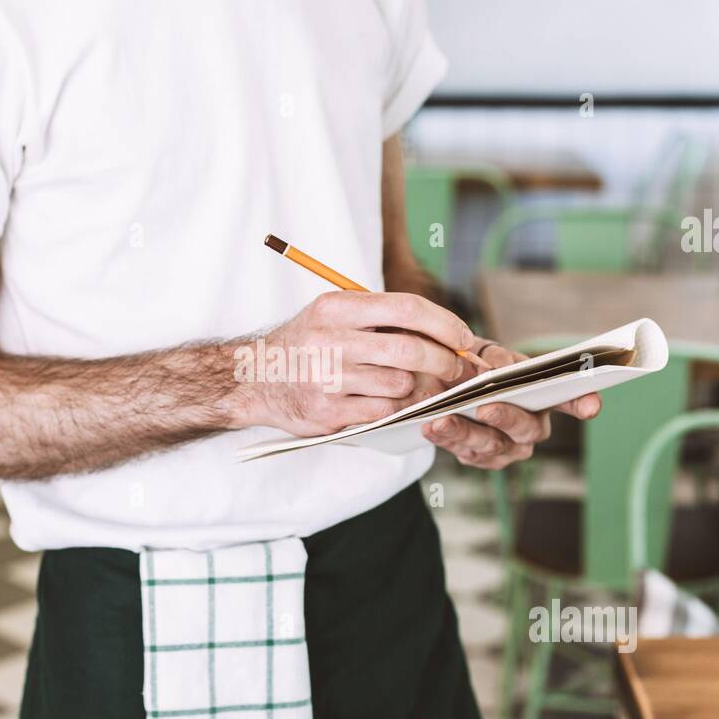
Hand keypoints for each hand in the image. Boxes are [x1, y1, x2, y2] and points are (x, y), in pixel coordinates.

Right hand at [233, 290, 475, 436]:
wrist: (254, 378)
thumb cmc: (306, 344)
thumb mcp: (333, 315)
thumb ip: (380, 317)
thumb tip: (444, 332)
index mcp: (337, 307)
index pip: (407, 308)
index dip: (445, 324)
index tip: (464, 339)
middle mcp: (331, 339)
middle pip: (410, 349)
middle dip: (444, 362)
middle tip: (457, 370)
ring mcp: (328, 377)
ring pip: (400, 384)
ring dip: (419, 388)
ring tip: (419, 387)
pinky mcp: (328, 411)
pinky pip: (383, 411)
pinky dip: (396, 409)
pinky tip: (391, 403)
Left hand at [420, 338, 600, 468]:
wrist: (443, 387)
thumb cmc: (473, 366)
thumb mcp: (481, 351)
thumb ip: (493, 356)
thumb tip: (498, 366)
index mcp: (543, 396)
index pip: (570, 399)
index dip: (583, 402)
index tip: (591, 405)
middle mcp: (533, 426)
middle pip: (526, 428)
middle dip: (505, 417)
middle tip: (485, 407)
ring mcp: (509, 447)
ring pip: (491, 445)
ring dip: (463, 431)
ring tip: (439, 419)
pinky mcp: (483, 459)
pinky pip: (466, 453)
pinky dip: (446, 439)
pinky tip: (430, 427)